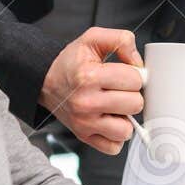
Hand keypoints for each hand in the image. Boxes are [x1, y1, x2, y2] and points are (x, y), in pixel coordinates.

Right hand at [40, 27, 144, 154]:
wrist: (46, 81)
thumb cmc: (71, 62)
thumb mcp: (92, 38)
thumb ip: (121, 40)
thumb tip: (139, 63)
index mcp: (89, 77)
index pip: (135, 79)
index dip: (134, 74)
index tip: (123, 74)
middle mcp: (86, 103)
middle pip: (135, 104)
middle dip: (131, 94)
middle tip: (117, 89)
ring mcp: (84, 124)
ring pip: (126, 130)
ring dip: (124, 117)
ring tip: (113, 106)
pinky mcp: (84, 137)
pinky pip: (114, 146)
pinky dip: (115, 136)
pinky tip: (108, 120)